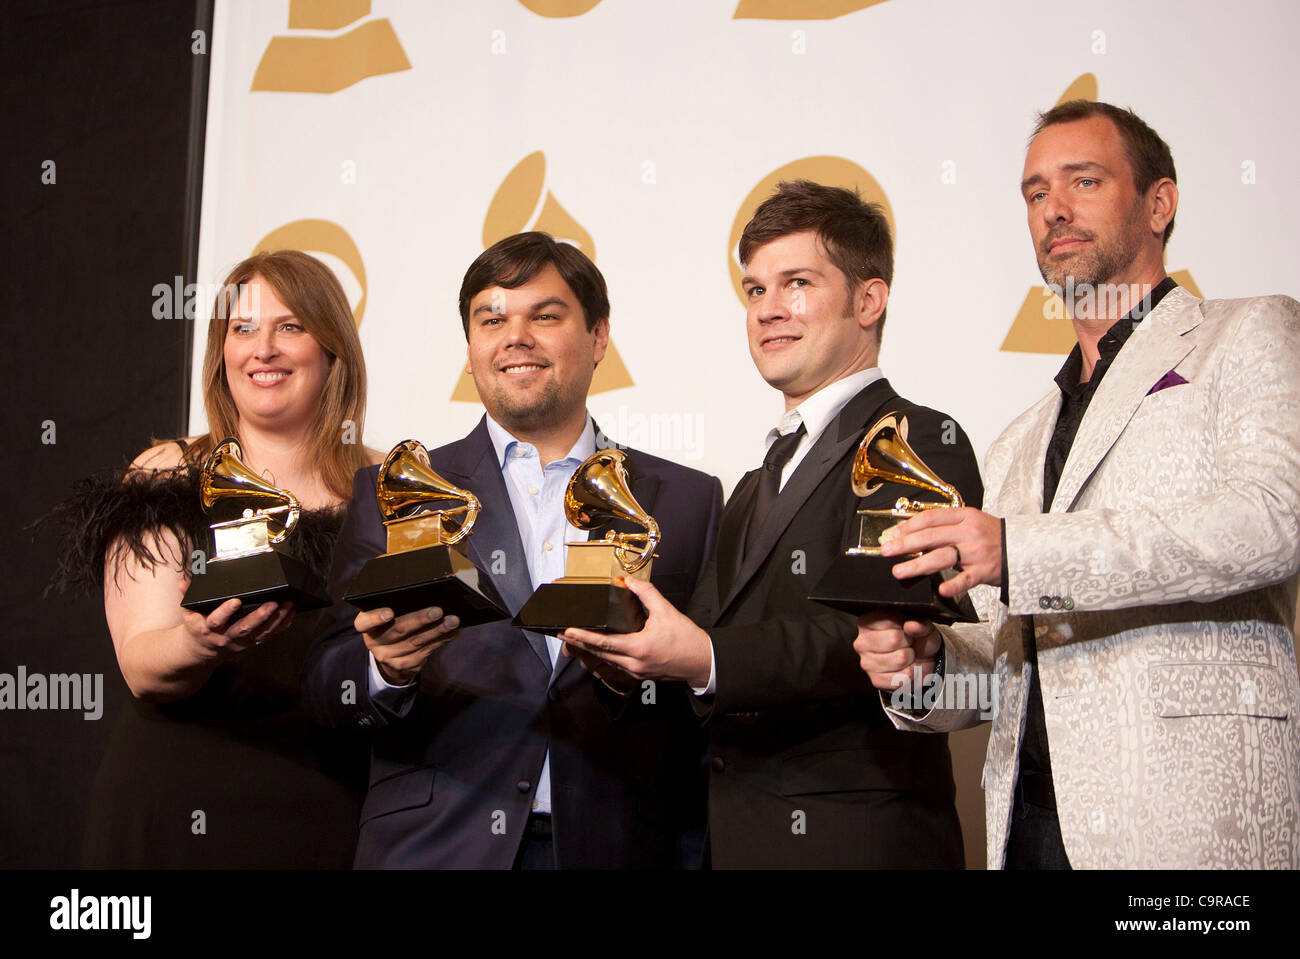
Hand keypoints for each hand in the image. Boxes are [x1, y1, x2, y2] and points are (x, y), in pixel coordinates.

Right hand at [181, 598, 293, 659]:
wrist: (201, 650)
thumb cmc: (197, 626)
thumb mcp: (188, 613)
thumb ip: (187, 597)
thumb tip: (183, 582)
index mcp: (208, 628)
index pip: (216, 620)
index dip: (226, 611)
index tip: (236, 601)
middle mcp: (225, 637)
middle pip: (243, 628)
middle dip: (259, 616)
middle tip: (272, 603)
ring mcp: (240, 642)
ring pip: (260, 633)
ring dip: (275, 619)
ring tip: (287, 605)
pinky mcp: (251, 643)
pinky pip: (269, 636)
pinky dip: (281, 626)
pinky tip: (290, 614)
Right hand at [356, 606, 459, 685]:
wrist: (390, 652)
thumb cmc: (391, 620)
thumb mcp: (385, 611)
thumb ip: (395, 600)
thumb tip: (421, 588)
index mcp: (366, 624)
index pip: (365, 622)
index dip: (376, 618)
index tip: (389, 613)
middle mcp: (375, 642)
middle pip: (398, 630)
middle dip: (420, 619)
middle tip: (437, 611)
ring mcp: (389, 656)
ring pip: (416, 641)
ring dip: (438, 630)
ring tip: (453, 620)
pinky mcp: (405, 664)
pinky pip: (427, 650)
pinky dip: (442, 639)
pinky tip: (452, 631)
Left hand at [560, 577, 711, 687]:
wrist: (703, 662)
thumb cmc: (688, 640)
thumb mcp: (667, 612)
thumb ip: (647, 593)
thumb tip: (629, 580)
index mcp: (639, 648)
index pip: (604, 643)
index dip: (583, 636)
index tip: (568, 630)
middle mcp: (634, 664)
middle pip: (599, 654)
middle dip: (579, 643)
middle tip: (562, 633)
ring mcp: (636, 672)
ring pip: (606, 661)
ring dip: (590, 650)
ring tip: (575, 639)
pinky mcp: (639, 674)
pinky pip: (615, 665)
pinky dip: (604, 655)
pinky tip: (598, 648)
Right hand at [853, 613, 941, 690]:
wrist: (921, 663)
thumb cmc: (917, 640)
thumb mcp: (923, 627)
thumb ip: (920, 624)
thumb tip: (912, 625)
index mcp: (868, 622)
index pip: (889, 618)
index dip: (904, 624)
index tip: (905, 629)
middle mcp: (862, 642)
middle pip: (894, 638)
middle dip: (907, 642)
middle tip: (907, 644)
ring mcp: (866, 663)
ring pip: (900, 659)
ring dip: (910, 659)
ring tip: (906, 656)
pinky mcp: (875, 680)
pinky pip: (901, 678)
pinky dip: (909, 674)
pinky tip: (904, 669)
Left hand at [879, 506, 1001, 595]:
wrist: (1023, 548)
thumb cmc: (992, 536)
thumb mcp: (971, 522)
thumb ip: (946, 526)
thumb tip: (914, 532)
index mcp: (964, 516)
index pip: (931, 518)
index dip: (909, 525)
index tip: (893, 534)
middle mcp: (969, 532)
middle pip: (931, 537)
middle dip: (905, 544)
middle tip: (887, 551)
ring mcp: (976, 552)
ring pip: (942, 557)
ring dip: (918, 565)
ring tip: (899, 571)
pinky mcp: (984, 570)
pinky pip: (966, 578)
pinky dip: (953, 584)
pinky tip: (941, 590)